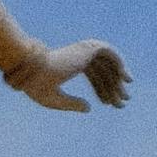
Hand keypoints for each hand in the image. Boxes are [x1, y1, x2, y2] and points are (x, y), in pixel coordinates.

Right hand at [8, 41, 128, 113]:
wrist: (30, 72)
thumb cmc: (36, 85)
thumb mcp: (55, 100)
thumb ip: (72, 104)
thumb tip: (89, 108)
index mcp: (69, 65)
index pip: (92, 76)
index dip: (102, 90)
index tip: (108, 104)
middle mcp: (78, 56)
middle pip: (103, 72)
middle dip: (113, 88)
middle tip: (123, 102)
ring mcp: (83, 51)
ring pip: (108, 65)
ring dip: (118, 81)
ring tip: (125, 97)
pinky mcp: (87, 49)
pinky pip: (110, 54)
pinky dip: (120, 64)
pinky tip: (126, 79)